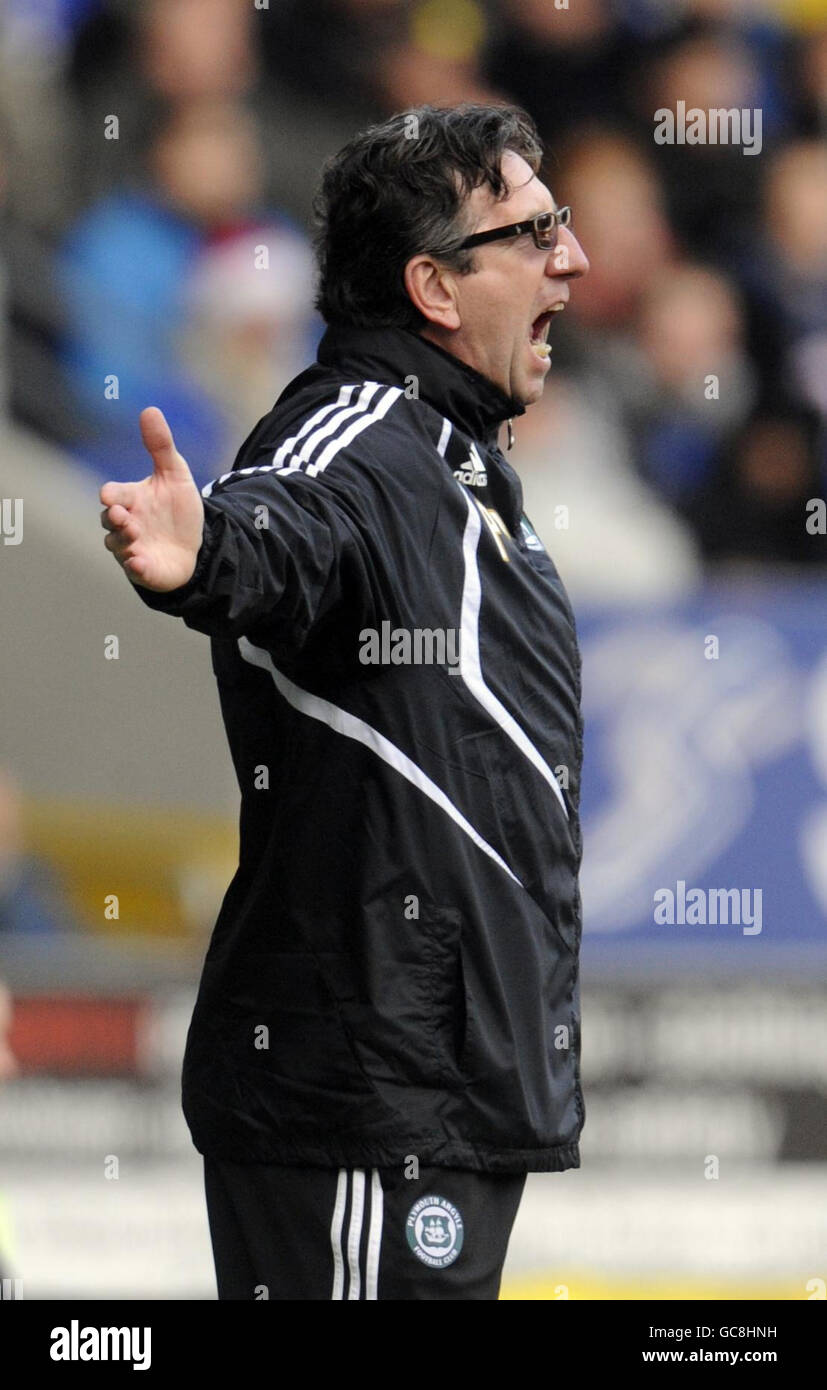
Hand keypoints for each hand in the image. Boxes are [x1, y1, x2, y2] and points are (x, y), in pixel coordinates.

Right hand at [100, 408, 204, 591]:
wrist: (197, 545)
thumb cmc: (178, 509)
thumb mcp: (175, 475)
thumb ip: (161, 446)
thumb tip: (150, 410)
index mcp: (131, 499)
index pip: (113, 494)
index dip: (111, 495)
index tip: (111, 496)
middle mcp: (126, 523)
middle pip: (110, 520)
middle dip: (115, 519)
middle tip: (125, 518)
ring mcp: (131, 547)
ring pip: (117, 545)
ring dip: (124, 541)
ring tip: (136, 538)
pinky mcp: (143, 569)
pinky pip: (134, 569)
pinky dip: (136, 566)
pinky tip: (140, 562)